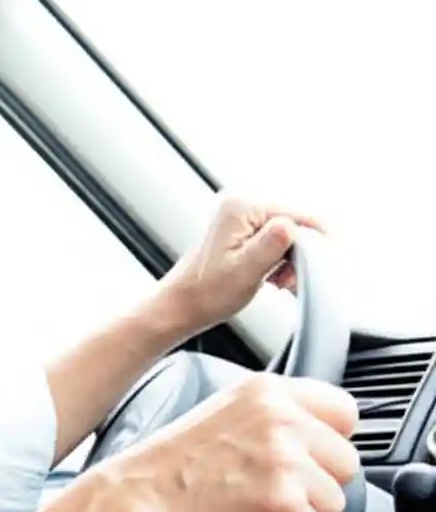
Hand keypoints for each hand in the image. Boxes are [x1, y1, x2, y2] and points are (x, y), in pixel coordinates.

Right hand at [103, 374, 358, 511]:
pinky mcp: (284, 503)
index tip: (305, 457)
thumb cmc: (172, 465)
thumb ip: (275, 415)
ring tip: (256, 506)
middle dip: (316, 483)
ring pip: (336, 502)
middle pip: (346, 462)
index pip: (344, 411)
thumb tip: (321, 435)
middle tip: (269, 487)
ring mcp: (285, 460)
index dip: (328, 441)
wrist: (138, 499)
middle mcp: (281, 418)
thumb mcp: (224, 412)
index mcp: (268, 390)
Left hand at [162, 195, 324, 329]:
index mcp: (240, 207)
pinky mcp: (238, 232)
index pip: (294, 214)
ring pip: (284, 235)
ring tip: (279, 281)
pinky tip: (273, 278)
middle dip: (299, 252)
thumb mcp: (245, 270)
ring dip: (289, 259)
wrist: (182, 306)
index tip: (330, 259)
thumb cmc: (207, 292)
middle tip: (290, 279)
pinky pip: (272, 241)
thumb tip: (293, 226)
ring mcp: (238, 218)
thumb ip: (271, 245)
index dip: (314, 238)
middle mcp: (238, 205)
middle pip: (291, 223)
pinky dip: (278, 260)